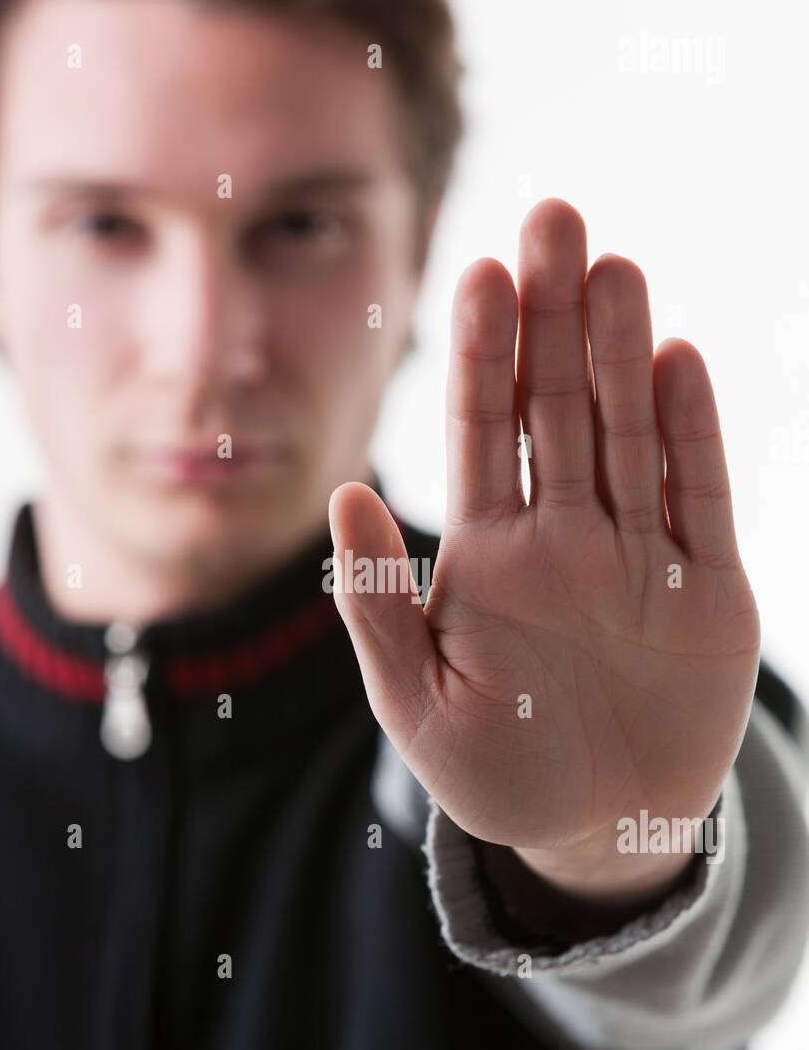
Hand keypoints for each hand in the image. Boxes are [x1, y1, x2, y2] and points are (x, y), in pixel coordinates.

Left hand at [328, 199, 759, 897]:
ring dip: (622, 351)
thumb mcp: (419, 704)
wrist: (600, 830)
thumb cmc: (498, 774)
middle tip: (553, 218)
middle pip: (556, 406)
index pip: (482, 434)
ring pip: (628, 431)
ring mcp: (638, 555)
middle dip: (553, 317)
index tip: (478, 273)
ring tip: (615, 267)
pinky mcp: (706, 590)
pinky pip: (698, 497)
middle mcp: (564, 537)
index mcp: (489, 557)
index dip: (481, 355)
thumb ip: (381, 604)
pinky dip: (690, 434)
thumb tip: (343, 493)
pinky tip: (677, 361)